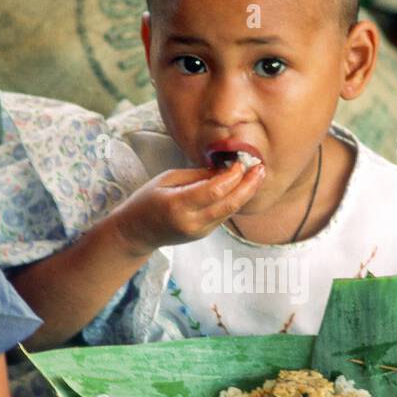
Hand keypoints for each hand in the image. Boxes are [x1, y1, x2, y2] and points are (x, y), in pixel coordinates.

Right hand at [111, 159, 264, 256]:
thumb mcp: (167, 179)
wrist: (137, 232)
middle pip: (228, 204)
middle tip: (260, 168)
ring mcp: (199, 231)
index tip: (240, 162)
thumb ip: (197, 175)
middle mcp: (191, 222)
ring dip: (246, 192)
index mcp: (177, 205)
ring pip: (230, 210)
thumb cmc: (147, 200)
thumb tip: (225, 168)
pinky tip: (242, 186)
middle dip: (248, 185)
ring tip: (257, 175)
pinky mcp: (204, 234)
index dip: (231, 176)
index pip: (214, 191)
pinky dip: (234, 199)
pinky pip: (223, 214)